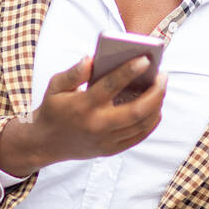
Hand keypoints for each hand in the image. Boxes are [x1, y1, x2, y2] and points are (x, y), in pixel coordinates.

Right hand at [0, 54, 166, 175]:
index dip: (130, 71)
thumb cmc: (54, 108)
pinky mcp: (111, 149)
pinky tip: (156, 107)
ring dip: (157, 105)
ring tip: (161, 87)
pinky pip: (138, 136)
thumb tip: (92, 59)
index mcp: (83, 106)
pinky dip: (151, 121)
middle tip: (163, 75)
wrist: (45, 143)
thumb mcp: (55, 86)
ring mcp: (106, 140)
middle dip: (155, 92)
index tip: (146, 59)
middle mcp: (97, 125)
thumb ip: (74, 73)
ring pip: (141, 124)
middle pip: (136, 110)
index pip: (111, 86)